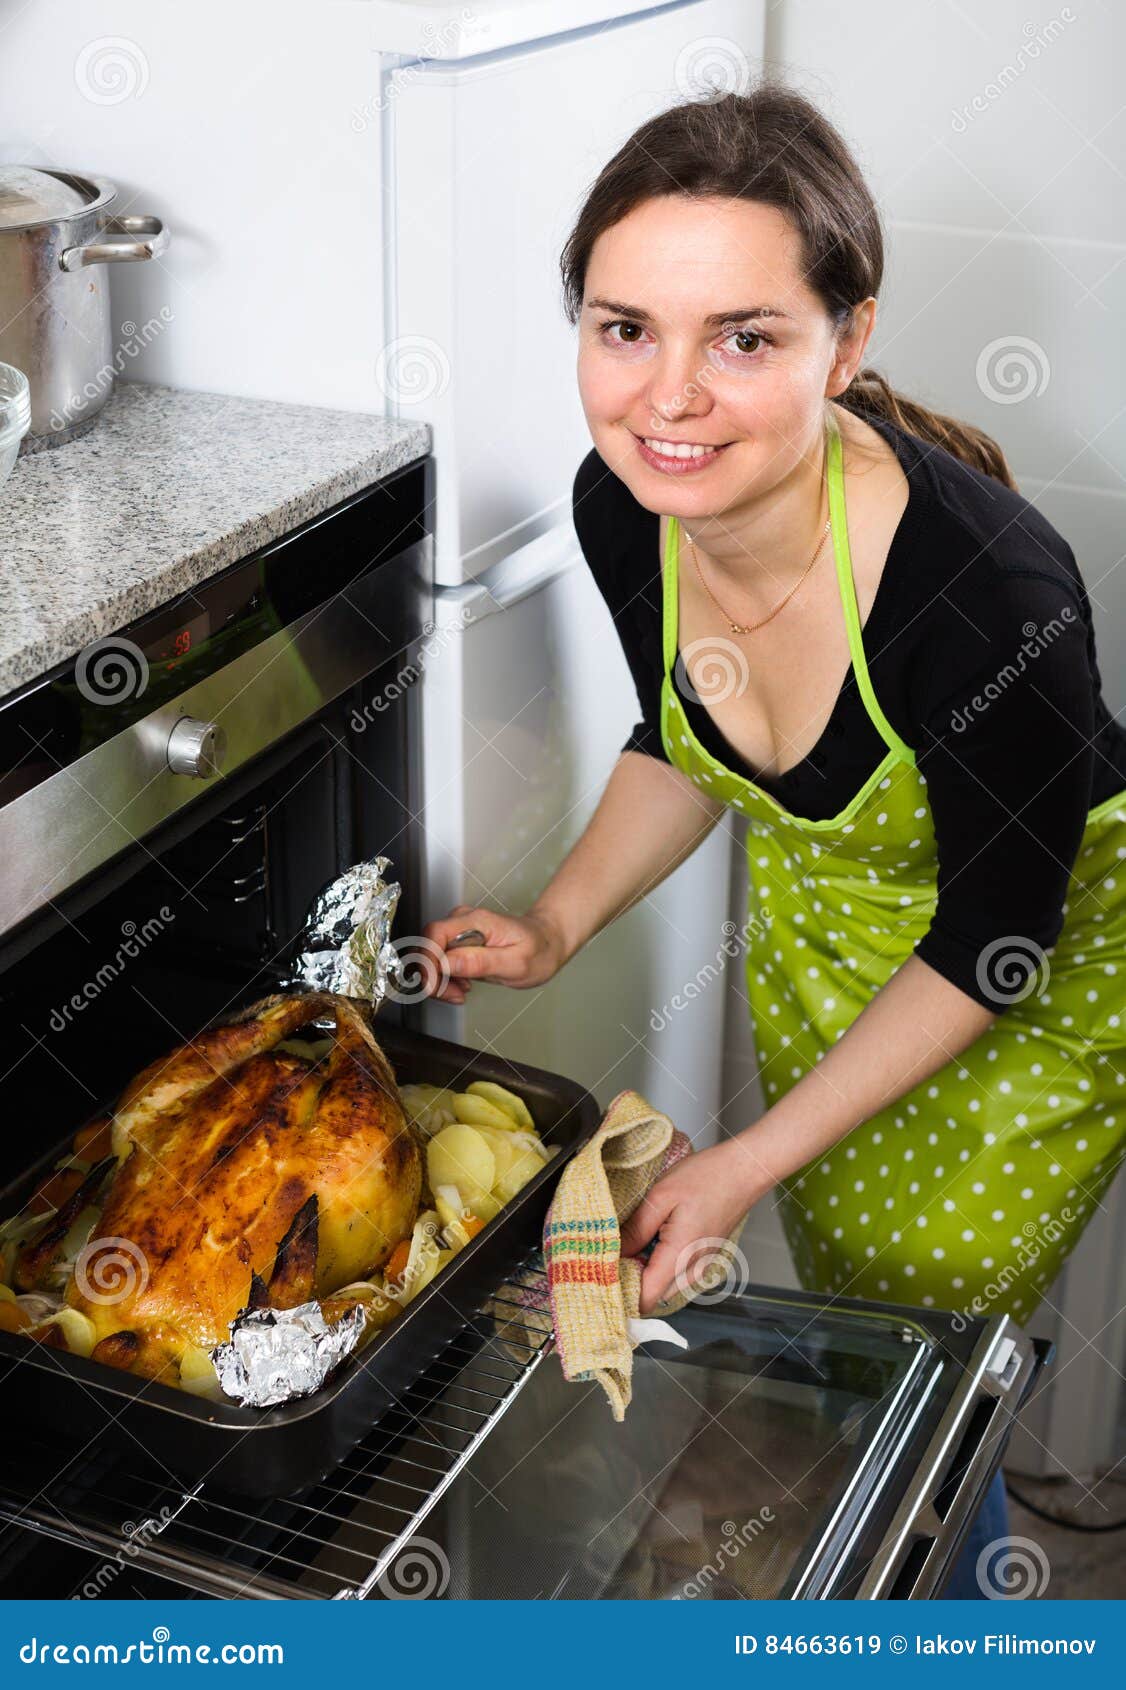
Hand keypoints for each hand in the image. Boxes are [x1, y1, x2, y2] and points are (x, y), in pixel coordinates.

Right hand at [419, 904, 568, 1003]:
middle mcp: (464, 921)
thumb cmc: (538, 950)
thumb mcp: (516, 963)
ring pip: (431, 957)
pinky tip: (462, 987)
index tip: (433, 986)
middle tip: (454, 995)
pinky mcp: (458, 943)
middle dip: (434, 977)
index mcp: (477, 921)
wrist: (547, 944)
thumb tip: (447, 963)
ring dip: (440, 981)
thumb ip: (480, 962)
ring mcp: (459, 931)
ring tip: (461, 993)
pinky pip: (440, 961)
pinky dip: (445, 979)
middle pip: (428, 947)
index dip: (428, 962)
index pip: (435, 935)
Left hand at [619, 1137, 760, 1315]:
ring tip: (635, 1241)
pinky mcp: (706, 1259)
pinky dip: (662, 1263)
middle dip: (631, 1279)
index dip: (621, 1291)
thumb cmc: (707, 1177)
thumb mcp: (660, 1196)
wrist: (744, 1170)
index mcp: (680, 1256)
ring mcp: (702, 1266)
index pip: (646, 1299)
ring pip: (665, 1285)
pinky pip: (678, 1273)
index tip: (603, 1275)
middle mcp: (694, 1269)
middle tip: (614, 1252)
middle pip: (653, 1295)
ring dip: (647, 1270)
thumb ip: (635, 1229)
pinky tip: (656, 1238)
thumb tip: (612, 1252)